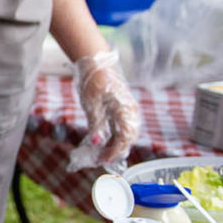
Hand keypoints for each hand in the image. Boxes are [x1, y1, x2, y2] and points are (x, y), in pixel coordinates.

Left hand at [74, 51, 141, 166]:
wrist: (96, 62)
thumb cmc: (92, 80)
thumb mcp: (91, 103)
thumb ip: (95, 124)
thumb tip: (96, 143)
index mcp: (125, 109)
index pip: (124, 138)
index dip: (114, 151)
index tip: (101, 160)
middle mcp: (131, 111)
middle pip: (128, 137)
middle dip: (115, 151)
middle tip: (99, 159)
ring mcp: (128, 109)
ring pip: (126, 133)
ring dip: (115, 145)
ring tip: (100, 153)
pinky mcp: (123, 108)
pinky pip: (122, 126)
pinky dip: (114, 136)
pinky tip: (103, 141)